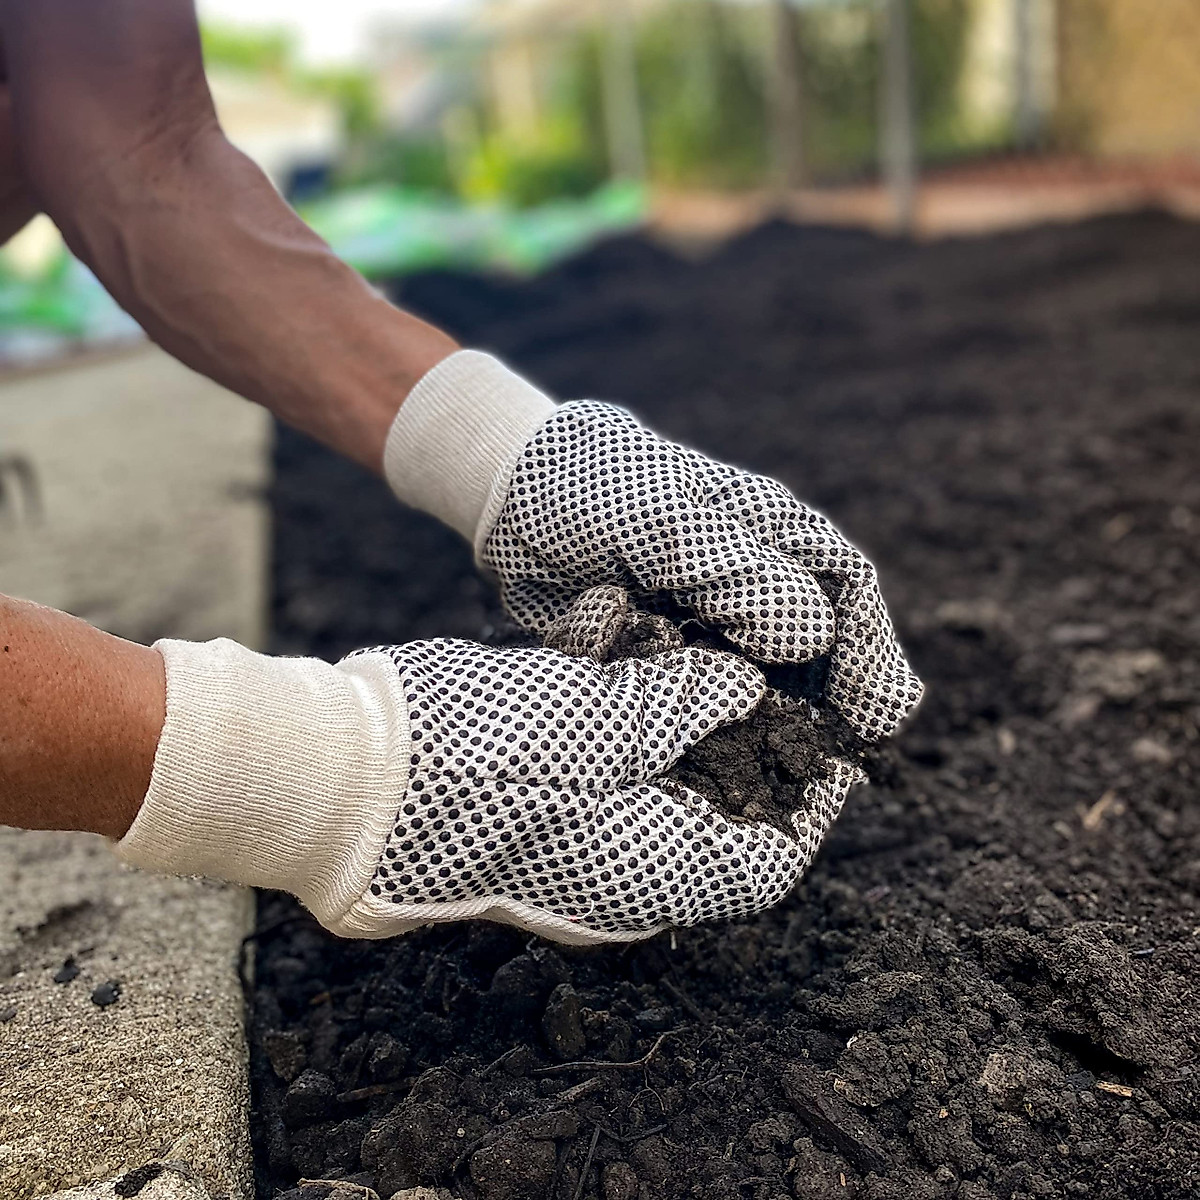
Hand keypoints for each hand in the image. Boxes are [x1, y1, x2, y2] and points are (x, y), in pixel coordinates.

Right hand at [118, 635, 852, 944]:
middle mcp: (615, 873)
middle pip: (711, 813)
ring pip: (652, 775)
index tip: (838, 749)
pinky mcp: (528, 798)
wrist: (341, 774)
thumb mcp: (605, 724)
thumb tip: (748, 696)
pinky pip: (596, 760)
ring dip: (670, 707)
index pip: (765, 860)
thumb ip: (691, 709)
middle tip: (755, 675)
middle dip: (735, 736)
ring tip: (677, 641)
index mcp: (649, 878)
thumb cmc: (480, 759)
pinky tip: (605, 642)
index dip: (810, 804)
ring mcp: (567, 839)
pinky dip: (612, 706)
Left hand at [386, 353, 921, 743]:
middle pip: (814, 650)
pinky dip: (712, 728)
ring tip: (780, 779)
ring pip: (761, 684)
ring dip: (771, 727)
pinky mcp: (669, 656)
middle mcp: (751, 582)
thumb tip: (812, 640)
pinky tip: (712, 764)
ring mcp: (711, 623)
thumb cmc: (594, 489)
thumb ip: (737, 575)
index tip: (878, 715)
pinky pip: (704, 699)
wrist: (512, 500)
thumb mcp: (664, 522)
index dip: (871, 652)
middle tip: (834, 767)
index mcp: (770, 533)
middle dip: (827, 706)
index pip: (846, 590)